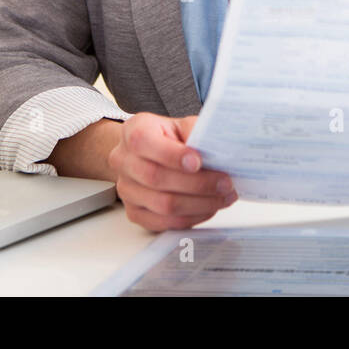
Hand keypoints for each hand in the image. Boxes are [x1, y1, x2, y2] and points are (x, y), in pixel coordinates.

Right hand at [106, 113, 237, 231]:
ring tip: (223, 196)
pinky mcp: (135, 213)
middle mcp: (123, 160)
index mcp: (134, 131)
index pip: (145, 142)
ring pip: (163, 205)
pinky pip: (165, 222)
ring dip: (200, 204)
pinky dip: (192, 217)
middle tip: (225, 183)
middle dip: (197, 183)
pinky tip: (209, 207)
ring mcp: (126, 189)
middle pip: (156, 178)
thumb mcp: (184, 125)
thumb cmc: (170, 138)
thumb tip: (220, 151)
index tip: (198, 162)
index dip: (172, 155)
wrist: (151, 154)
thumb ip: (197, 133)